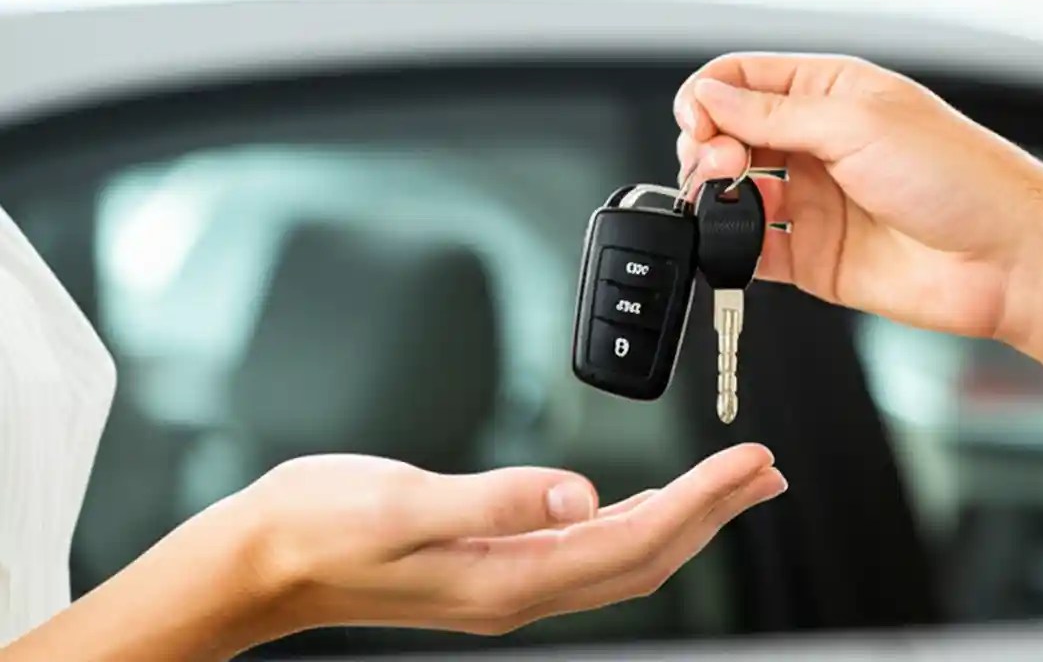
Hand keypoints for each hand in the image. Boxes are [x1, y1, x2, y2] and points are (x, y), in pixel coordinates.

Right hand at [2, 445, 782, 660]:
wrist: (265, 558)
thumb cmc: (321, 525)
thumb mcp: (403, 505)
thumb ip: (495, 499)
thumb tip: (582, 494)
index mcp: (509, 576)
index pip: (634, 541)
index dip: (702, 503)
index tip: (751, 464)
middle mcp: (521, 588)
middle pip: (647, 556)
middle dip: (714, 513)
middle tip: (767, 471)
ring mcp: (509, 581)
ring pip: (624, 555)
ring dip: (684, 519)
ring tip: (732, 487)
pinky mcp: (492, 562)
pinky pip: (587, 548)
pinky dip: (634, 521)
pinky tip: (647, 503)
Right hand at [674, 52, 1042, 381]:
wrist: (1007, 261)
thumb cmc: (962, 180)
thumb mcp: (859, 124)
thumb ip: (774, 115)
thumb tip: (710, 99)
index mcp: (832, 96)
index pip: (743, 81)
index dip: (709, 97)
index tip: (700, 121)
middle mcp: (818, 146)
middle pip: (729, 136)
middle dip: (708, 145)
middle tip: (719, 161)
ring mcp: (814, 203)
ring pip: (733, 192)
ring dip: (715, 193)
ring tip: (728, 197)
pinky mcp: (812, 258)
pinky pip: (752, 251)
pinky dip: (731, 246)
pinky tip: (737, 239)